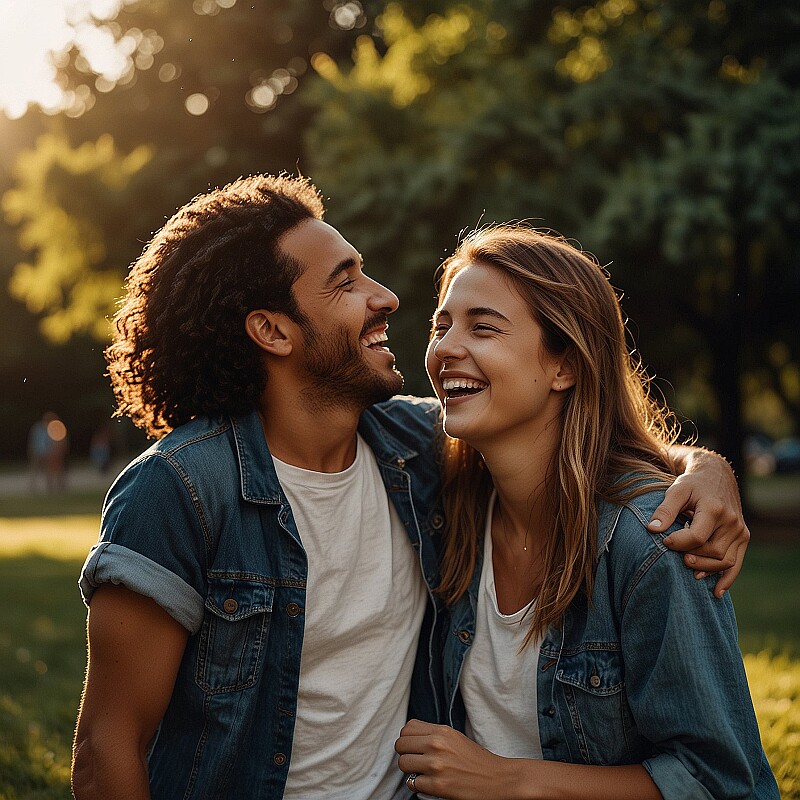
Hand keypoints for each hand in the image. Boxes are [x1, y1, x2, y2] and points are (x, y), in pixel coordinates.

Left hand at [395, 720, 512, 799]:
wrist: (497, 779)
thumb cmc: (476, 760)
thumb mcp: (455, 738)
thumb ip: (434, 735)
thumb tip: (411, 739)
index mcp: (442, 731)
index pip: (407, 728)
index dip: (407, 738)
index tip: (412, 746)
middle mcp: (437, 745)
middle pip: (400, 744)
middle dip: (405, 754)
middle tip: (415, 761)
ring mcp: (436, 765)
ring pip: (403, 763)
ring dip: (410, 770)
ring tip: (421, 773)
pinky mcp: (438, 785)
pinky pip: (413, 784)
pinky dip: (419, 786)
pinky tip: (430, 784)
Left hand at [649, 447, 748, 596]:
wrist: (716, 475)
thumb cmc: (692, 484)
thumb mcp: (676, 490)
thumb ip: (664, 510)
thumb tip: (652, 529)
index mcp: (714, 508)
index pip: (697, 536)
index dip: (678, 543)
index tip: (665, 541)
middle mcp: (731, 521)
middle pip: (713, 552)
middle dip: (692, 558)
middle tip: (677, 557)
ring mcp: (739, 530)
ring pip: (726, 560)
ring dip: (706, 569)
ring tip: (689, 569)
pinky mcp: (743, 536)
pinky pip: (737, 562)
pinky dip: (727, 578)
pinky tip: (716, 592)